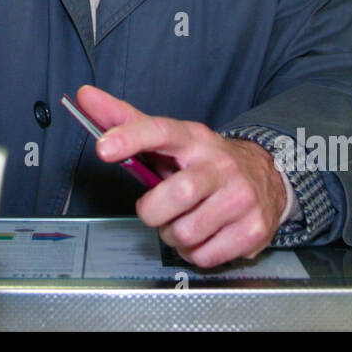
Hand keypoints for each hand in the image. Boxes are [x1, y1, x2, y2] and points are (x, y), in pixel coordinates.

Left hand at [77, 85, 286, 267]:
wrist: (266, 179)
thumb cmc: (202, 161)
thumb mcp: (168, 139)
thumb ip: (124, 120)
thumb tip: (85, 96)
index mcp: (193, 138)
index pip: (160, 131)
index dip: (130, 138)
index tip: (104, 148)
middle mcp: (220, 164)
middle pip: (176, 195)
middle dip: (153, 212)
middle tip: (157, 210)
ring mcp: (241, 197)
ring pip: (187, 232)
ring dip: (173, 235)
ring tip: (183, 221)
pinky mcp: (253, 229)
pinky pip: (205, 255)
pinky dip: (194, 252)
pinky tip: (204, 235)